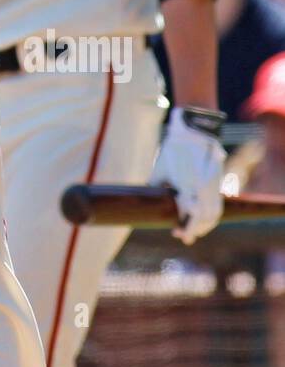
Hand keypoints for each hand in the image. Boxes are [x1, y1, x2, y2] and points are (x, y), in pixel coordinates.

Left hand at [150, 108, 225, 244]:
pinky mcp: (218, 180)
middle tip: (184, 236)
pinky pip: (218, 203)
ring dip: (206, 225)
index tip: (177, 234)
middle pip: (205, 218)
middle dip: (196, 230)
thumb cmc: (172, 149)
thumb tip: (149, 200)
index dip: (186, 228)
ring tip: (194, 229)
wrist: (193, 130)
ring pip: (215, 213)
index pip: (191, 215)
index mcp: (188, 185)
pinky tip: (202, 217)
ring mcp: (213, 184)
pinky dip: (211, 213)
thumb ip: (156, 186)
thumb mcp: (160, 168)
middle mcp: (203, 187)